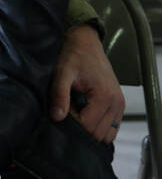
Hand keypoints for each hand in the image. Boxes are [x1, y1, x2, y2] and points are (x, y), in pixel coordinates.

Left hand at [49, 23, 124, 144]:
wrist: (86, 44)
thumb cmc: (75, 56)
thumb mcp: (62, 74)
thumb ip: (59, 95)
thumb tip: (57, 117)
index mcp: (105, 96)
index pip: (88, 127)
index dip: (72, 122)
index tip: (64, 109)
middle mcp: (116, 103)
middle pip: (97, 134)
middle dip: (81, 127)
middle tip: (70, 110)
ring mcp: (120, 105)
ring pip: (106, 134)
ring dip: (91, 128)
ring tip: (79, 111)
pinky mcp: (119, 105)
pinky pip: (111, 128)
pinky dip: (99, 126)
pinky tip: (87, 113)